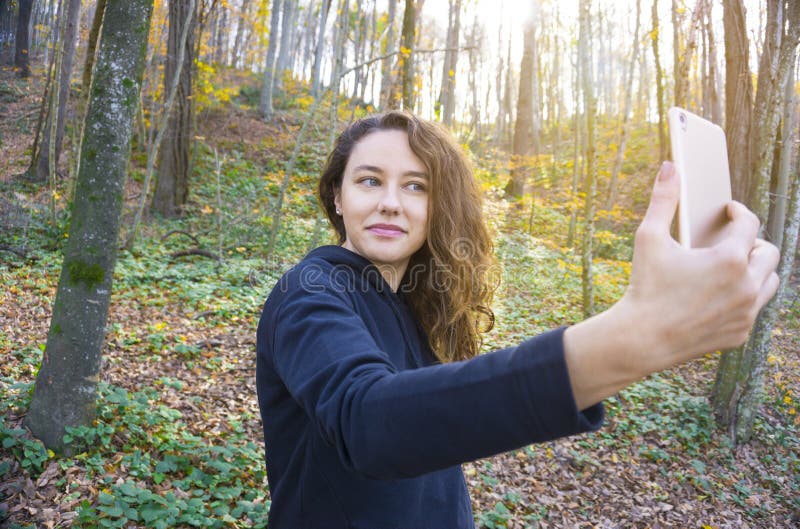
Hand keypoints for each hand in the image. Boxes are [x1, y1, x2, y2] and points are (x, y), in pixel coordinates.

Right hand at [618, 161, 779, 371]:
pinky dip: (745, 295)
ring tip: (735, 263)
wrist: (641, 338)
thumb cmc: (644, 286)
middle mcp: (745, 285)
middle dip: (752, 240)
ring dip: (756, 268)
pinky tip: (725, 291)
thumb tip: (669, 167)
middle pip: (768, 251)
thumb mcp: (649, 239)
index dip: (739, 211)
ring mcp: (746, 311)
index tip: (730, 209)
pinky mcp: (741, 332)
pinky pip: (754, 306)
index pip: (749, 223)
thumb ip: (663, 200)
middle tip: (733, 238)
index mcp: (728, 259)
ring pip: (770, 279)